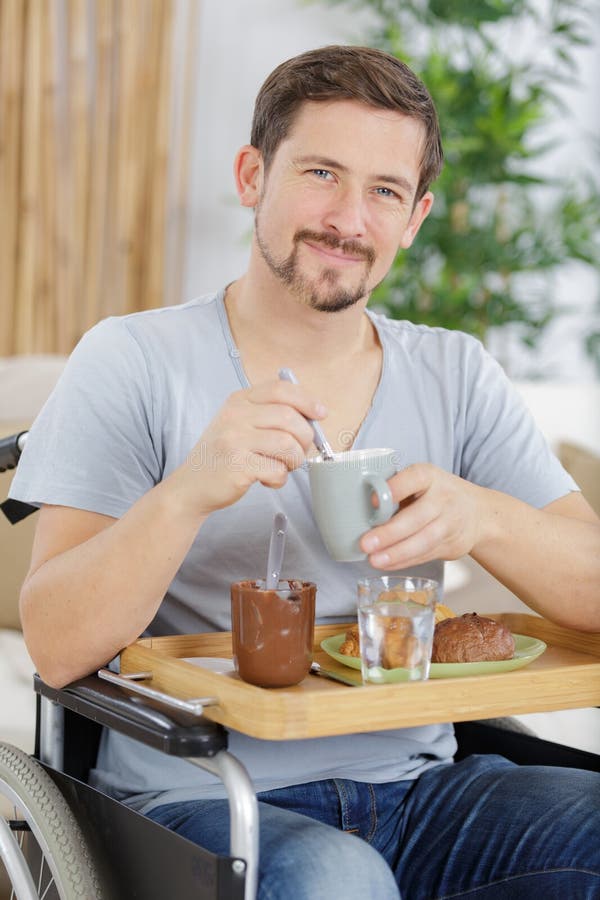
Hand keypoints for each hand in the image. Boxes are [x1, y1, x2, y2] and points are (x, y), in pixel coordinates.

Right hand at [171, 378, 325, 517]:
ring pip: (288, 444)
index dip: (306, 400)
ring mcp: (235, 440)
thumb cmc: (223, 455)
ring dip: (294, 460)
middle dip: (304, 437)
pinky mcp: (238, 466)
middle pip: (290, 418)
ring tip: (283, 466)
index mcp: (238, 401)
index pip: (280, 389)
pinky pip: (277, 470)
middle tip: (298, 451)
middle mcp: (235, 416)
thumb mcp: (238, 423)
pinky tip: (267, 479)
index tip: (320, 413)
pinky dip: (280, 478)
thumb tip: (312, 414)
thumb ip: (269, 413)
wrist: (192, 485)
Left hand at [360, 463, 485, 568]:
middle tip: (365, 543)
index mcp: (430, 476)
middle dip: (390, 533)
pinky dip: (404, 561)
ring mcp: (451, 523)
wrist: (477, 513)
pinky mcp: (453, 545)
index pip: (415, 478)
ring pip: (424, 541)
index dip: (395, 488)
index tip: (373, 500)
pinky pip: (426, 555)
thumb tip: (356, 506)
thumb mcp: (420, 482)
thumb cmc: (435, 494)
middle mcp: (444, 498)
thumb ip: (394, 490)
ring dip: (397, 553)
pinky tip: (387, 563)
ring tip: (374, 559)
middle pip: (418, 517)